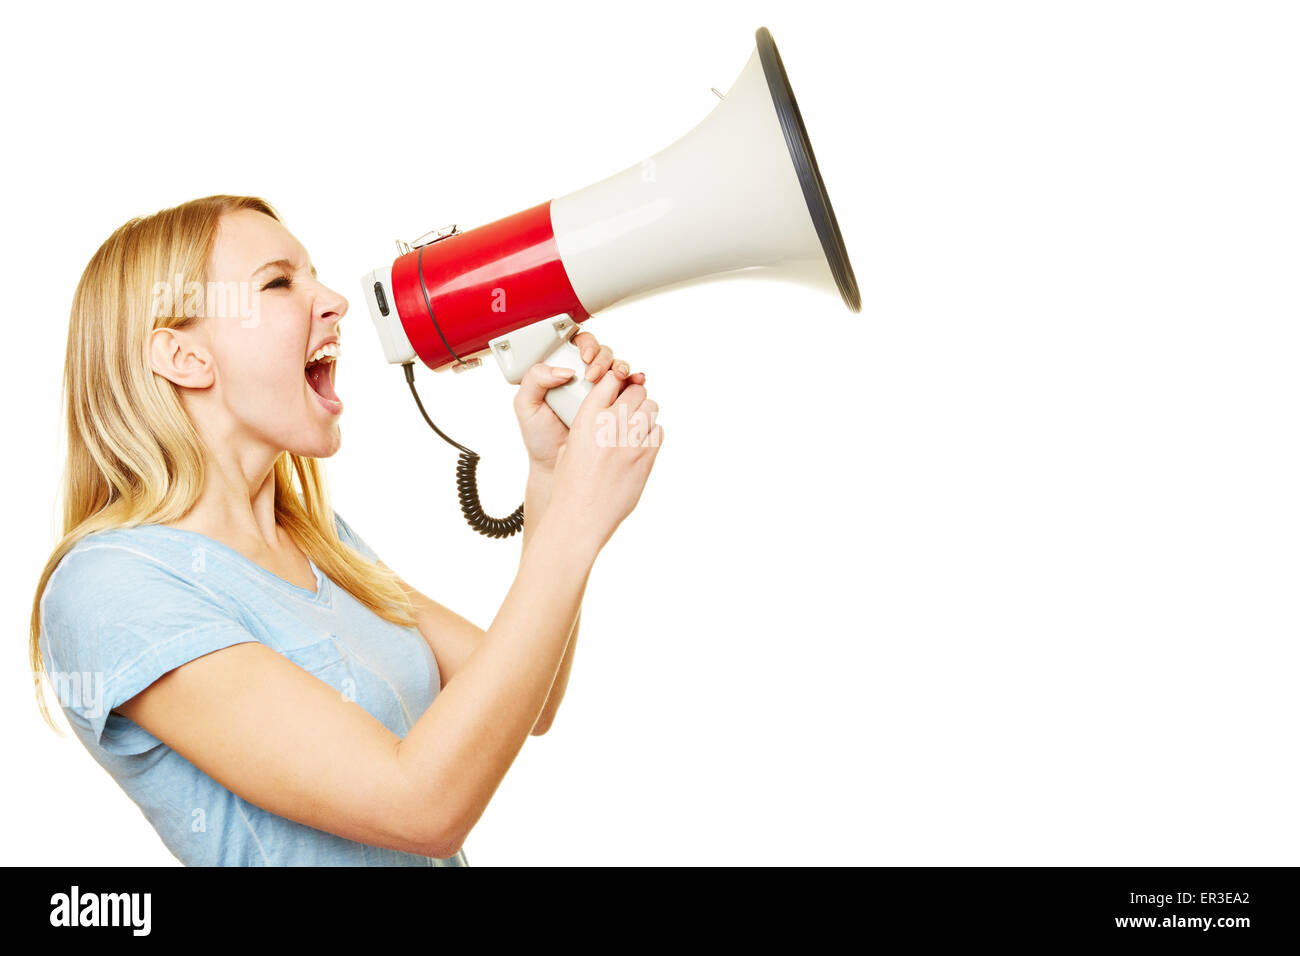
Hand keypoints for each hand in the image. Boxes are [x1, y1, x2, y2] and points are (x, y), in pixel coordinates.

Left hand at [513, 330, 645, 471]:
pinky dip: (636, 381)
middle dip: (603, 358)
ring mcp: (602, 390)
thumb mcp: (526, 405)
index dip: (586, 345)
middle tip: (595, 374)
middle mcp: (584, 377)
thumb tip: (564, 371)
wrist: (556, 463)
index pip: (578, 345)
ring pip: (618, 367)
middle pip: (602, 353)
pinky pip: (630, 388)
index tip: (585, 358)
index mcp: (562, 371)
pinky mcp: (616, 404)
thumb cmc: (540, 436)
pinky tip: (637, 382)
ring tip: (620, 376)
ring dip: (622, 366)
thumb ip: (535, 380)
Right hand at [547, 367, 662, 552]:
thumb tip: (606, 413)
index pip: (610, 381)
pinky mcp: (646, 458)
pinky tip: (641, 443)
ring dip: (645, 412)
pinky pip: (658, 432)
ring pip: (651, 408)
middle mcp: (610, 426)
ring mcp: (631, 442)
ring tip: (636, 424)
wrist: (581, 517)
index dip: (615, 381)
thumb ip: (588, 426)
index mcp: (587, 419)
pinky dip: (652, 433)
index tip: (616, 387)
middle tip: (630, 407)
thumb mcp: (570, 447)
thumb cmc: (570, 486)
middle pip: (636, 391)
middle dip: (634, 395)